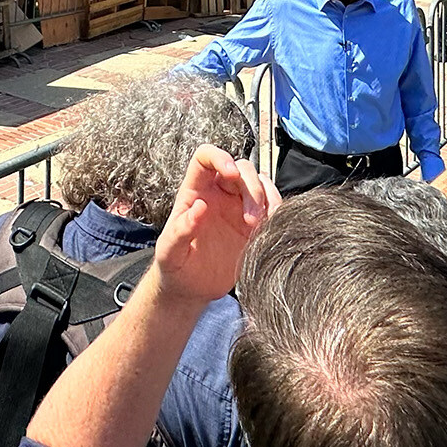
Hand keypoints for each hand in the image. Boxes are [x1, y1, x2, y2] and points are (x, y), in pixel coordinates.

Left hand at [152, 147, 276, 305]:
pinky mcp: (254, 224)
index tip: (231, 173)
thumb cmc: (175, 266)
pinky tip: (271, 228)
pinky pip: (271, 206)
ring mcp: (238, 207)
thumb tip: (198, 207)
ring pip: (260, 183)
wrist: (192, 289)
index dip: (219, 157)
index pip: (205, 157)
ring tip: (260, 227)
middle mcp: (218, 193)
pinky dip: (276, 212)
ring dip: (266, 199)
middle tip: (250, 220)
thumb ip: (180, 230)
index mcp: (194, 191)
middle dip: (251, 187)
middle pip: (241, 168)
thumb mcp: (169, 251)